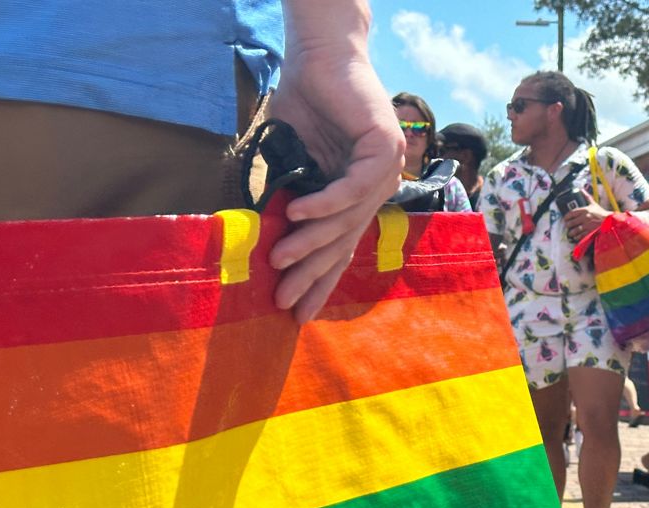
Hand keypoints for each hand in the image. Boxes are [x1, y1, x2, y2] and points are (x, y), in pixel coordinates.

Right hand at [265, 35, 405, 322]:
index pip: (341, 245)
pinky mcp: (383, 148)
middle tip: (286, 302)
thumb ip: (285, 194)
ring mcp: (385, 169)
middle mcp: (377, 186)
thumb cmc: (304, 103)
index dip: (319, 278)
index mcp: (358, 193)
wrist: (319, 56)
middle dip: (313, 274)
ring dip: (311, 242)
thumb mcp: (290, 159)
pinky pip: (352, 188)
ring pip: (347, 219)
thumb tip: (263, 237)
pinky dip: (325, 203)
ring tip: (279, 261)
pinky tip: (298, 215)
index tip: (296, 310)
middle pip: (345, 241)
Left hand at [563, 190, 610, 240]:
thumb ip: (587, 197)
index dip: (566, 217)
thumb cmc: (601, 213)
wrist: (609, 221)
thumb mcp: (594, 204)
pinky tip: (576, 236)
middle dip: (568, 225)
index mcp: (585, 210)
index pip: (572, 213)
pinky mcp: (590, 232)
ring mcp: (587, 225)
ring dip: (571, 232)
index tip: (565, 219)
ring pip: (575, 230)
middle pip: (571, 223)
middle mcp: (585, 217)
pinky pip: (580, 236)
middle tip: (568, 226)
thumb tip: (581, 189)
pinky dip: (577, 237)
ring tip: (570, 233)